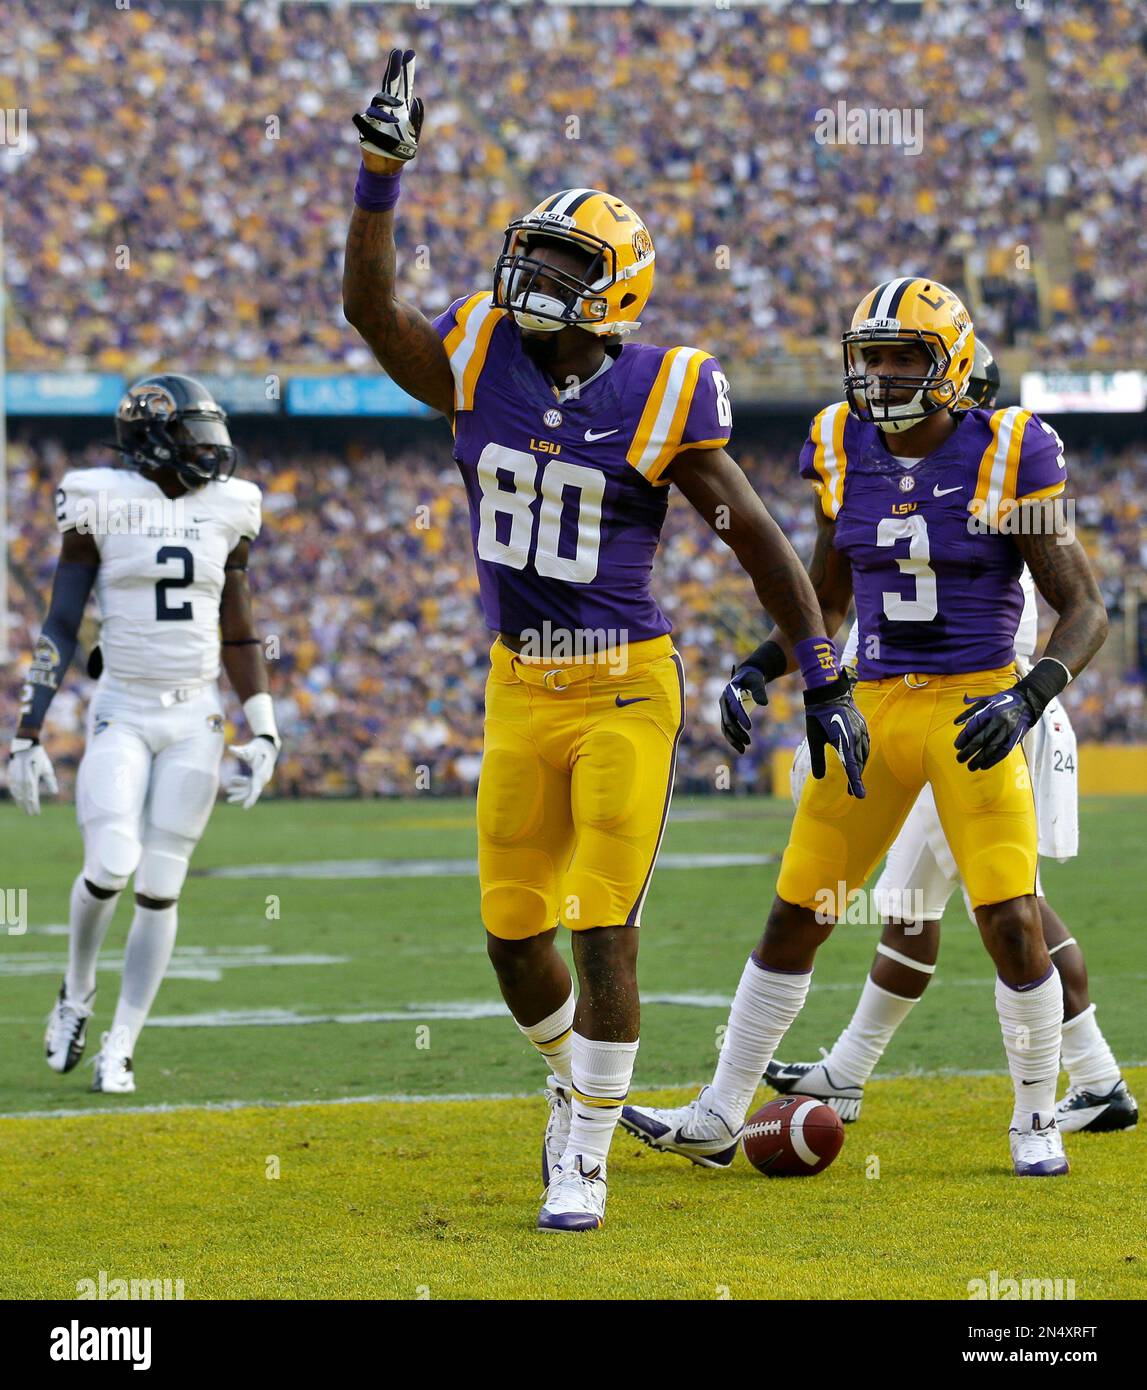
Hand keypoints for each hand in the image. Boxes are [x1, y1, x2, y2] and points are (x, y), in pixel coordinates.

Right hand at [8, 737, 57, 815]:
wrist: (25, 747)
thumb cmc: (39, 758)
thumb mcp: (47, 769)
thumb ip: (51, 781)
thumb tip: (55, 792)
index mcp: (31, 780)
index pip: (32, 798)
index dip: (34, 807)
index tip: (36, 813)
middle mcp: (22, 781)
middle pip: (24, 798)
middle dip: (27, 807)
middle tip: (30, 814)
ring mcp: (15, 778)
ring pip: (17, 794)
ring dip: (20, 802)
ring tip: (24, 808)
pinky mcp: (11, 775)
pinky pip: (13, 788)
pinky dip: (16, 795)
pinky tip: (18, 799)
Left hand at [227, 736, 278, 809]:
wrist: (268, 744)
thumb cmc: (258, 747)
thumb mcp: (250, 749)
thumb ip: (240, 751)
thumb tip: (230, 748)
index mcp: (261, 775)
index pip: (256, 790)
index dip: (251, 799)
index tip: (246, 807)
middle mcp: (263, 778)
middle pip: (252, 791)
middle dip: (240, 796)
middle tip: (229, 800)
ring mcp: (261, 778)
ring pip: (250, 788)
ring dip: (239, 790)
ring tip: (228, 791)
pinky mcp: (258, 775)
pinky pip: (250, 784)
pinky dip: (241, 783)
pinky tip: (232, 780)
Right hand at [352, 47, 423, 168]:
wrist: (387, 168)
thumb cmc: (401, 151)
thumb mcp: (414, 136)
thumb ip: (417, 119)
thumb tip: (418, 98)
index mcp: (400, 109)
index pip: (403, 85)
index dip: (405, 69)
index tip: (408, 52)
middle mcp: (386, 108)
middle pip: (389, 84)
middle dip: (394, 68)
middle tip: (398, 53)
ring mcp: (374, 116)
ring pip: (379, 101)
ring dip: (388, 100)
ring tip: (399, 105)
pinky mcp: (365, 128)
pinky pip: (366, 121)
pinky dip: (371, 119)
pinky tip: (374, 117)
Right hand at [720, 665, 769, 754]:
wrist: (746, 677)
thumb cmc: (752, 678)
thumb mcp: (757, 681)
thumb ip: (759, 691)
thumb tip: (764, 703)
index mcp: (730, 691)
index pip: (734, 707)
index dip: (741, 717)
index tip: (750, 727)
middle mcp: (724, 701)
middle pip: (728, 720)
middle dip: (737, 732)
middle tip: (749, 742)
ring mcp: (724, 709)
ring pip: (725, 727)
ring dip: (733, 739)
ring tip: (743, 750)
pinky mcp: (727, 715)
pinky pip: (727, 729)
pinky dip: (733, 739)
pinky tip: (741, 748)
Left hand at [804, 675, 868, 797]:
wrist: (829, 691)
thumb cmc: (818, 716)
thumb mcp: (814, 738)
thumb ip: (817, 759)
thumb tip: (819, 778)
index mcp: (843, 742)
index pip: (852, 768)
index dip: (855, 783)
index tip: (860, 796)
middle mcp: (856, 738)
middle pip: (859, 763)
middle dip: (856, 778)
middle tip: (852, 792)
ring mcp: (861, 731)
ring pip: (864, 754)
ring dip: (860, 767)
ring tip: (854, 778)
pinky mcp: (863, 725)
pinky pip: (866, 744)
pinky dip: (863, 754)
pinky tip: (860, 759)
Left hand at [954, 687, 1037, 771]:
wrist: (1027, 702)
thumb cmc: (1002, 702)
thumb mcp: (985, 701)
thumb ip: (970, 712)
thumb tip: (956, 723)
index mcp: (989, 711)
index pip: (973, 727)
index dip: (964, 738)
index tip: (957, 746)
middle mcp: (998, 721)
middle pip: (981, 739)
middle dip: (969, 751)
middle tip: (960, 759)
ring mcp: (1008, 730)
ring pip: (992, 748)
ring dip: (980, 759)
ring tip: (971, 766)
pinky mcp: (1016, 737)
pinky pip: (1003, 752)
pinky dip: (993, 760)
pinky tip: (984, 766)